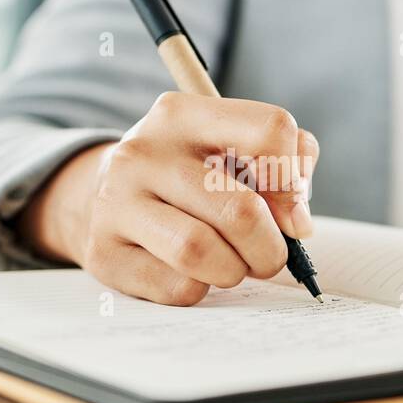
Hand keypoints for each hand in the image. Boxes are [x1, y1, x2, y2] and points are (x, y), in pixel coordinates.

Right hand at [20, 93, 318, 305]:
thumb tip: (297, 222)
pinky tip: (194, 274)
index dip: (294, 181)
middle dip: (270, 247)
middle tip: (268, 255)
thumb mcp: (233, 146)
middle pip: (240, 210)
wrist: (105, 197)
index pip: (270, 130)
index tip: (291, 211)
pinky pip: (177, 287)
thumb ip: (287, 165)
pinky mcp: (105, 254)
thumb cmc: (191, 175)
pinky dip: (200, 289)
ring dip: (234, 271)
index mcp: (183, 114)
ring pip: (199, 251)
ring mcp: (116, 202)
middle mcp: (144, 152)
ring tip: (233, 266)